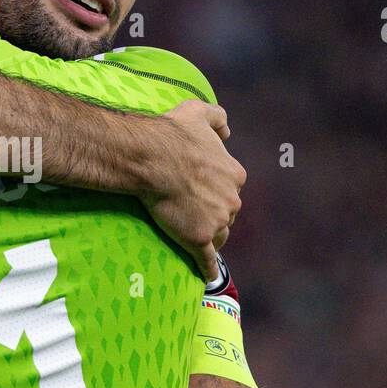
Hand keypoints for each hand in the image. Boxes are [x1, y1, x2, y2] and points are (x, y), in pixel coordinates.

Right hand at [142, 101, 245, 280]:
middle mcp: (231, 200)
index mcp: (234, 174)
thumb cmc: (172, 134)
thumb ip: (218, 117)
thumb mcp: (199, 112)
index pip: (231, 189)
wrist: (152, 158)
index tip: (202, 193)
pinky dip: (208, 268)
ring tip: (195, 241)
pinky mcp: (199, 239)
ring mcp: (216, 221)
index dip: (216, 192)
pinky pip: (207, 259)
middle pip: (227, 214)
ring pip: (219, 235)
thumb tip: (227, 131)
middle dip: (214, 215)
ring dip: (210, 238)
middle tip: (192, 214)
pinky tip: (207, 275)